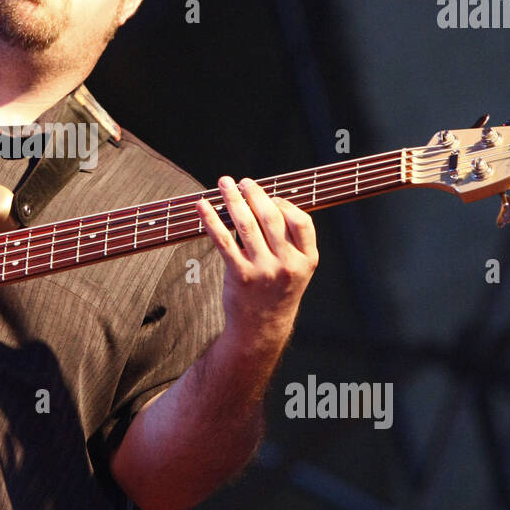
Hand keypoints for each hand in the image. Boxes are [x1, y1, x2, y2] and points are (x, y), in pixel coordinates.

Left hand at [196, 176, 317, 343]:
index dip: (284, 203)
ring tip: (223, 183)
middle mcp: (288, 264)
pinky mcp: (240, 275)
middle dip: (254, 193)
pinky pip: (223, 240)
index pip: (301, 221)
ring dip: (232, 199)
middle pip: (271, 217)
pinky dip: (211, 219)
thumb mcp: (296, 270)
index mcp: (307, 259)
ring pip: (246, 224)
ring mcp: (264, 270)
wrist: (262, 329)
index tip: (270, 196)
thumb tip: (267, 201)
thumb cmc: (277, 292)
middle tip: (241, 181)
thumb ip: (291, 242)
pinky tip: (202, 206)